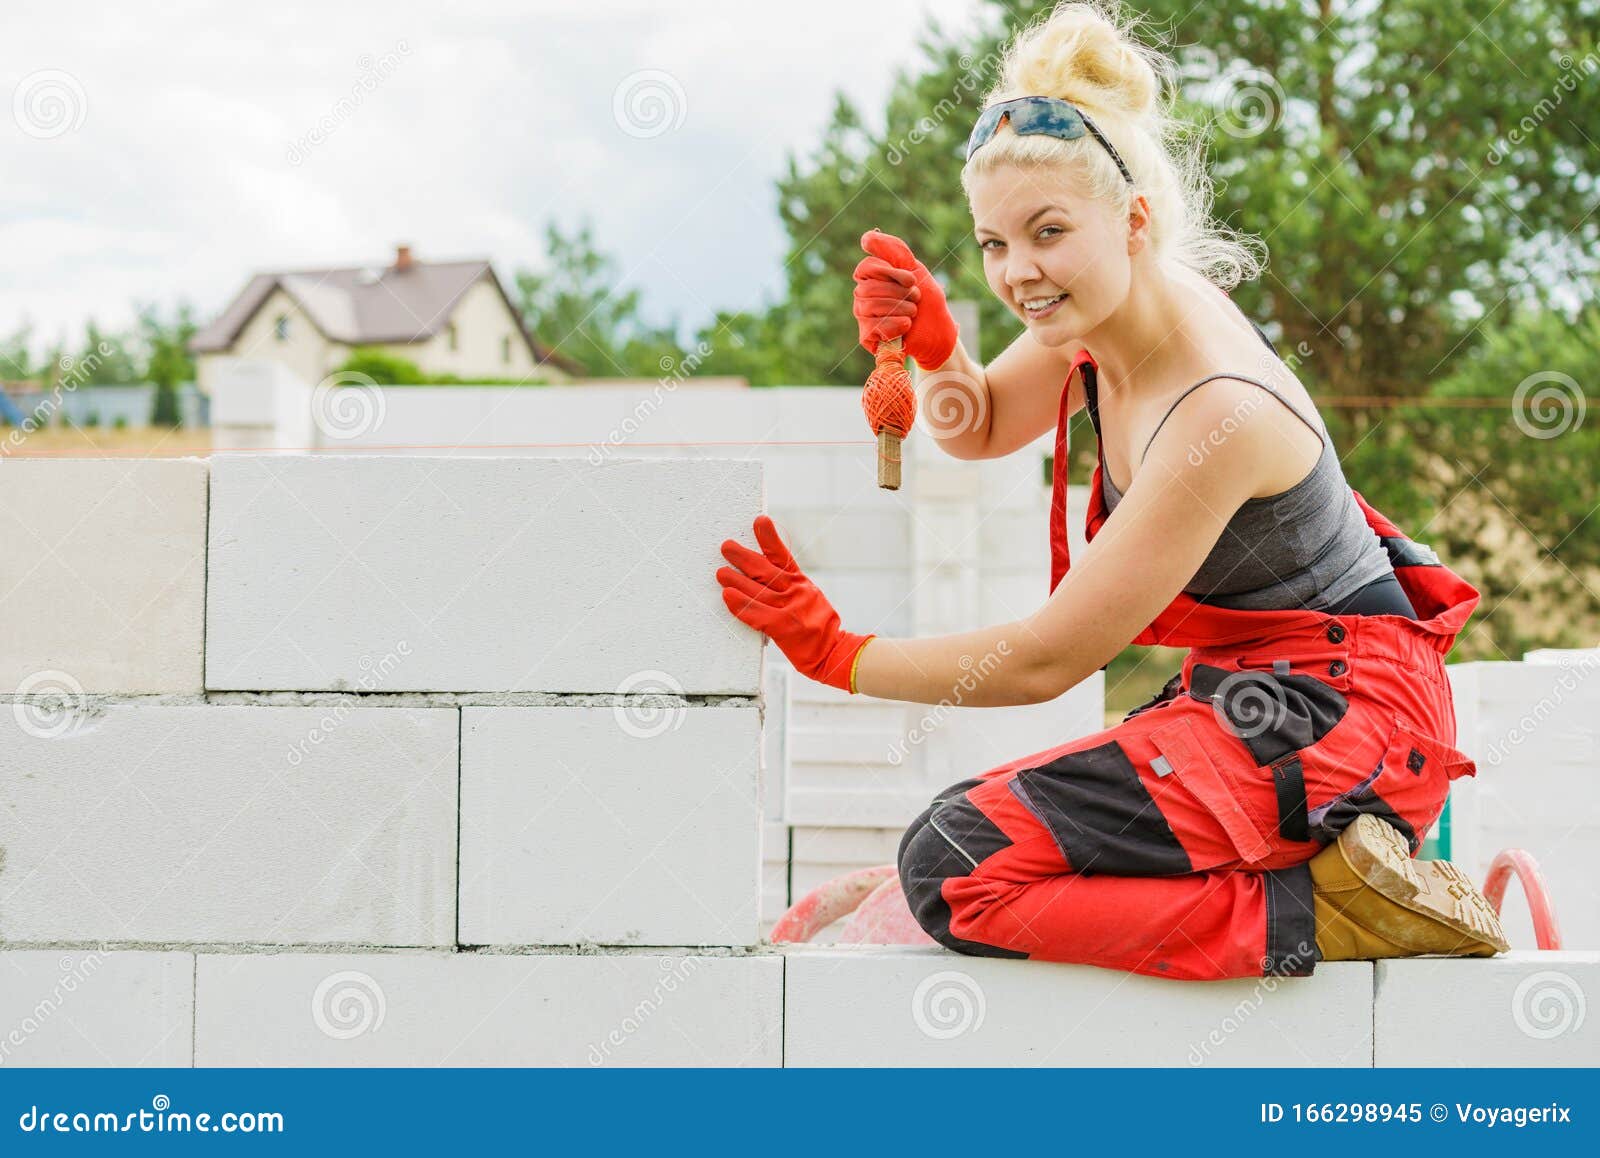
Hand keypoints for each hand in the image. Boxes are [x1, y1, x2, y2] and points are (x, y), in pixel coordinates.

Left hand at [717, 515, 874, 692]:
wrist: (835, 653)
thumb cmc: (819, 627)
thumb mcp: (810, 598)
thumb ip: (790, 586)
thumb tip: (764, 572)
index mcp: (802, 583)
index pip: (783, 556)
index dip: (770, 538)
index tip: (759, 521)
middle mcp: (796, 592)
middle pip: (765, 570)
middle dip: (743, 557)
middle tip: (727, 546)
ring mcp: (790, 609)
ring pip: (758, 591)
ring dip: (736, 580)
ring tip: (721, 573)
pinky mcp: (783, 628)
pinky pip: (757, 614)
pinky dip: (741, 605)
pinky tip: (729, 597)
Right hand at [853, 229, 958, 369]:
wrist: (939, 332)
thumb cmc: (927, 301)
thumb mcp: (915, 270)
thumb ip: (893, 251)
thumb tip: (866, 238)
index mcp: (872, 277)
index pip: (867, 267)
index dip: (891, 273)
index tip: (912, 280)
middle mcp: (863, 294)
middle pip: (869, 287)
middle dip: (900, 293)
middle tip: (916, 298)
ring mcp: (863, 315)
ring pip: (870, 306)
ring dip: (900, 309)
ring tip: (912, 313)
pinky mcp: (867, 336)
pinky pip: (872, 326)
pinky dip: (895, 325)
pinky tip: (906, 327)